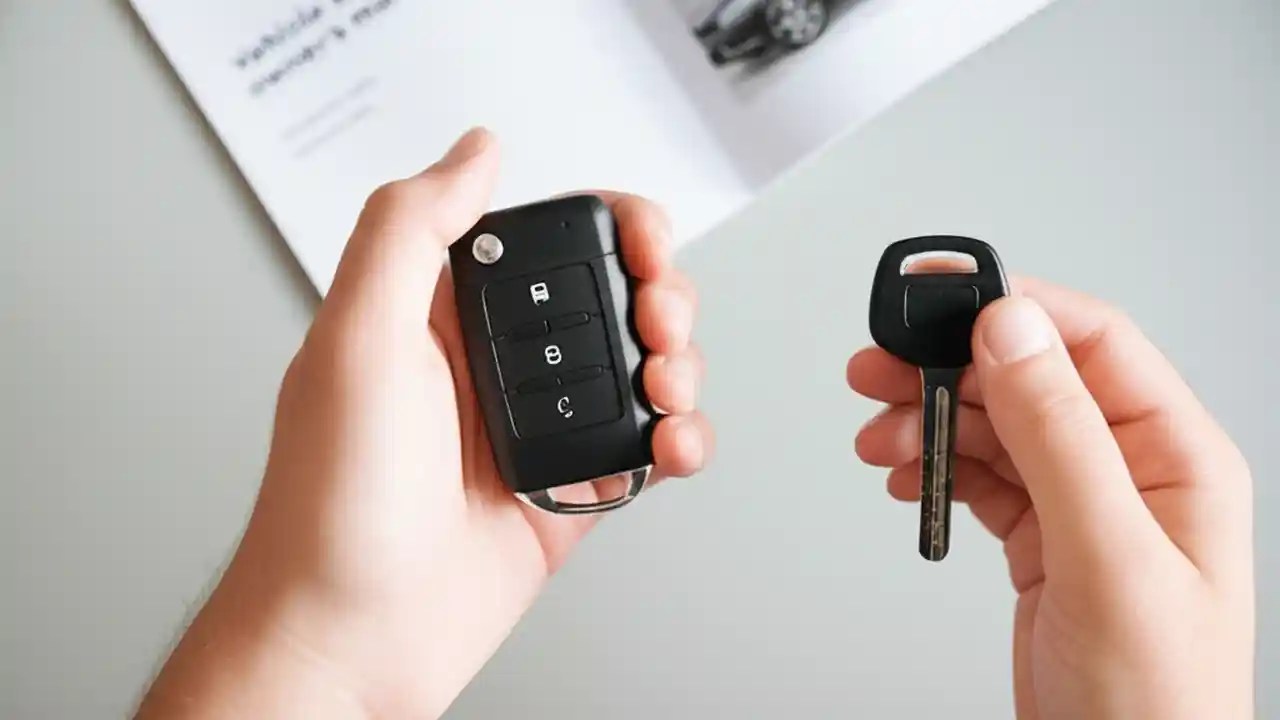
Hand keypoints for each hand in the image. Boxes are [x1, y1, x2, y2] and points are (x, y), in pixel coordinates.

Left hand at [136, 128, 711, 718]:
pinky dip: (678, 442)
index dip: (609, 224)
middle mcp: (491, 366)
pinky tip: (671, 448)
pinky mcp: (565, 495)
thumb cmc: (330, 506)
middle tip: (663, 328)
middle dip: (661, 297)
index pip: (544, 236)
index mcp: (440, 314)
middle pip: (611, 297)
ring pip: (639, 369)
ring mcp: (534, 432)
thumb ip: (409, 230)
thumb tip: (473, 151)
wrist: (350, 641)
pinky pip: (644, 450)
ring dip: (680, 368)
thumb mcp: (357, 340)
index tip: (643, 239)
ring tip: (670, 392)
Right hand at [848, 279, 1253, 718]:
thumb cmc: (1155, 704)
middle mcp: (1132, 471)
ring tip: (878, 438)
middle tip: (877, 371)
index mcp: (1176, 457)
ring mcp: (1085, 507)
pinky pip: (982, 478)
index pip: (1093, 342)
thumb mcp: (1108, 559)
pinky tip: (906, 477)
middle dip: (947, 369)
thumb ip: (1059, 437)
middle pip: (1029, 379)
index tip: (938, 300)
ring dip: (930, 422)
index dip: (1013, 309)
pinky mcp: (1045, 542)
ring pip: (996, 427)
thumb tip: (1011, 331)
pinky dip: (936, 470)